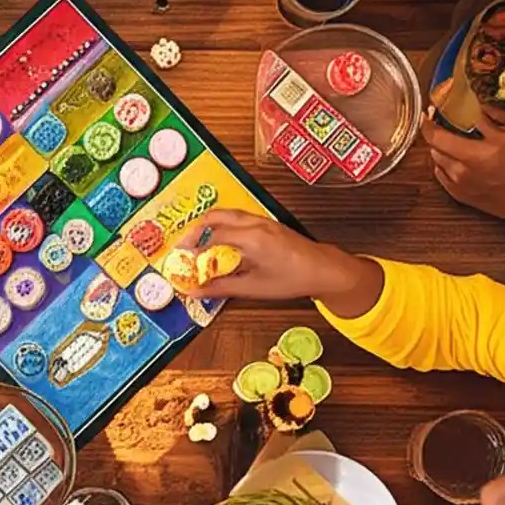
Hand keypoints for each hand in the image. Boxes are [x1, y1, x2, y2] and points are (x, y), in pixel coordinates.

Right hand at [174, 210, 382, 316]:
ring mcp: (261, 220)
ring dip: (208, 225)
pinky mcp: (266, 222)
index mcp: (251, 238)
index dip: (193, 248)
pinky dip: (222, 224)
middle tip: (184, 247)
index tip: (182, 260)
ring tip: (198, 242)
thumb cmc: (292, 279)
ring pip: (226, 214)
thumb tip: (196, 290)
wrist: (323, 269)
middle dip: (195, 229)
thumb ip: (221, 287)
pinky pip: (237, 217)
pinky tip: (219, 239)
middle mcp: (255, 224)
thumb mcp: (254, 288)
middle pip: (215, 216)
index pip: (212, 237)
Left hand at [421, 104, 504, 230]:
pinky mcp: (462, 196)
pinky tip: (452, 157)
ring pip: (435, 159)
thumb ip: (501, 116)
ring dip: (437, 145)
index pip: (451, 125)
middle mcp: (468, 168)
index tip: (434, 107)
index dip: (438, 114)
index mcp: (484, 149)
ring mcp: (462, 184)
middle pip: (434, 143)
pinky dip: (442, 163)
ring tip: (448, 137)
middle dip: (431, 127)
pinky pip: (440, 175)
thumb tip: (479, 107)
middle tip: (434, 118)